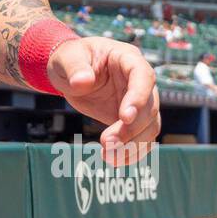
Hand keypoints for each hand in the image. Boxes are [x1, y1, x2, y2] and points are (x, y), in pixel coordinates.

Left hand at [47, 35, 160, 163]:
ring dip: (133, 145)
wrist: (70, 72)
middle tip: (107, 142)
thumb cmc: (70, 57)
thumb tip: (82, 82)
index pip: (143, 76)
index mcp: (128, 58)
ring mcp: (138, 101)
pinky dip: (131, 152)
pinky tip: (114, 160)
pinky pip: (140, 138)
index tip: (125, 117)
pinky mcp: (132, 119)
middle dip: (131, 129)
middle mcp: (139, 80)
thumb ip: (75, 67)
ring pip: (150, 126)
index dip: (138, 97)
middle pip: (149, 107)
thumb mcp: (67, 57)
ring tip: (109, 156)